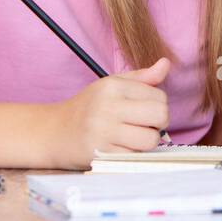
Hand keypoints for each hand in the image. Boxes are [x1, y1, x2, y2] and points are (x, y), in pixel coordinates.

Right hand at [49, 58, 172, 168]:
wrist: (55, 132)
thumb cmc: (89, 107)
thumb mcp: (112, 85)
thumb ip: (142, 77)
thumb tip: (166, 63)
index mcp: (113, 86)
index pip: (160, 97)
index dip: (158, 106)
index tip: (144, 111)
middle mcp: (109, 106)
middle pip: (160, 116)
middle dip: (158, 123)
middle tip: (144, 125)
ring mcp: (104, 131)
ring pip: (151, 140)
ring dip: (146, 141)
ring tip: (132, 137)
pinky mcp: (101, 153)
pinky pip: (135, 156)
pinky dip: (133, 154)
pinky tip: (120, 147)